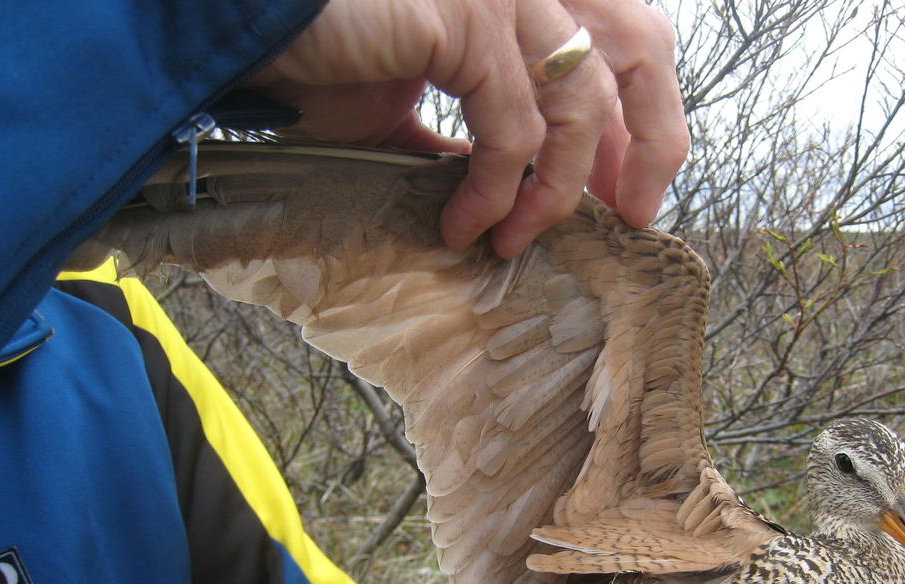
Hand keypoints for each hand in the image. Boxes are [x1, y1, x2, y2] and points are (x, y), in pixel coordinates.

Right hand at [247, 0, 688, 256]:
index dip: (644, 124)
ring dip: (553, 192)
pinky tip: (464, 225)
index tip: (626, 197)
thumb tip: (525, 189)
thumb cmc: (331, 62)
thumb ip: (486, 135)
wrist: (254, 33)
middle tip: (628, 219)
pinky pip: (513, 131)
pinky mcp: (467, 20)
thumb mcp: (428, 107)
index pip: (626, 45)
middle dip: (650, 145)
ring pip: (579, 107)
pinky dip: (497, 191)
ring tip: (512, 241)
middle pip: (642, 54)